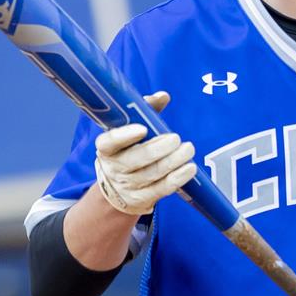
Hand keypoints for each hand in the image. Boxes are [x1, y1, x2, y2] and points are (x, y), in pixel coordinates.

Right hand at [93, 91, 196, 215]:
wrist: (118, 187)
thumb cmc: (128, 149)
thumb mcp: (131, 129)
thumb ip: (145, 110)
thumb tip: (162, 96)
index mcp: (106, 148)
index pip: (110, 142)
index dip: (125, 136)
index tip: (143, 128)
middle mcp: (114, 168)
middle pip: (136, 159)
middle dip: (158, 148)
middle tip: (175, 138)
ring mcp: (128, 186)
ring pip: (152, 174)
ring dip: (173, 161)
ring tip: (188, 149)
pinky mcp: (142, 199)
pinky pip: (162, 189)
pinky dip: (178, 178)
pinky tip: (189, 168)